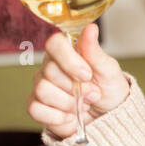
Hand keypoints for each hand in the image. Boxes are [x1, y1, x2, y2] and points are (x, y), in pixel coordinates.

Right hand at [27, 22, 129, 140]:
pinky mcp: (37, 107)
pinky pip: (35, 109)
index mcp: (66, 53)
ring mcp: (42, 87)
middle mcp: (50, 67)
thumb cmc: (109, 90)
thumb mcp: (108, 70)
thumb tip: (90, 28)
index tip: (87, 74)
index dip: (69, 60)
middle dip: (75, 88)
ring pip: (43, 90)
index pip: (54, 43)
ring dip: (68, 103)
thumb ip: (94, 51)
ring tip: (82, 105)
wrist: (107, 117)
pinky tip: (69, 116)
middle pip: (49, 71)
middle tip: (92, 94)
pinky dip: (57, 116)